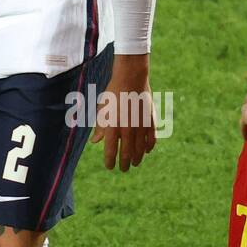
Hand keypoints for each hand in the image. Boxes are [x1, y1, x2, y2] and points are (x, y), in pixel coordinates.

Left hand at [90, 54, 156, 171]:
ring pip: (140, 150)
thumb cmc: (113, 94)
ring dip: (137, 159)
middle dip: (125, 164)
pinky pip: (151, 140)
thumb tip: (95, 142)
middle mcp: (126, 129)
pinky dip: (148, 148)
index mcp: (112, 127)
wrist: (130, 78)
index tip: (110, 167)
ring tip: (135, 163)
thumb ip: (100, 127)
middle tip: (124, 169)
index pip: (110, 152)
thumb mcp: (102, 110)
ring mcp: (140, 126)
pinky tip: (146, 151)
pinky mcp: (150, 121)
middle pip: (126, 154)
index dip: (110, 162)